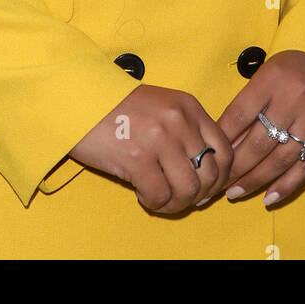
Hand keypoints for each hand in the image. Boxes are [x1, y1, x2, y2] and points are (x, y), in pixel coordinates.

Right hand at [69, 83, 234, 213]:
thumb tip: (206, 171)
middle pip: (210, 174)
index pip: (225, 150)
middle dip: (199, 195)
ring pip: (189, 190)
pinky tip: (143, 194)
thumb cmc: (119, 107)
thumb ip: (186, 130)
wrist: (80, 100)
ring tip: (161, 198)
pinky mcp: (137, 159)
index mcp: (189, 107)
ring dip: (177, 203)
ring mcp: (159, 140)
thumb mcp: (162, 107)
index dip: (221, 176)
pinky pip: (160, 197)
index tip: (206, 187)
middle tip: (181, 197)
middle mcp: (179, 122)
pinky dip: (155, 203)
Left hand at [204, 50, 304, 206]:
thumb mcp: (267, 74)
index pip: (239, 115)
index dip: (222, 139)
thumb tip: (229, 143)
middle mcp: (294, 98)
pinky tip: (268, 198)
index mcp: (272, 78)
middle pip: (257, 142)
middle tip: (216, 184)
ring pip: (279, 160)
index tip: (208, 156)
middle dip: (234, 167)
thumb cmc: (293, 69)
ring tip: (235, 192)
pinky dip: (285, 186)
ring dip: (255, 180)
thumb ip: (249, 104)